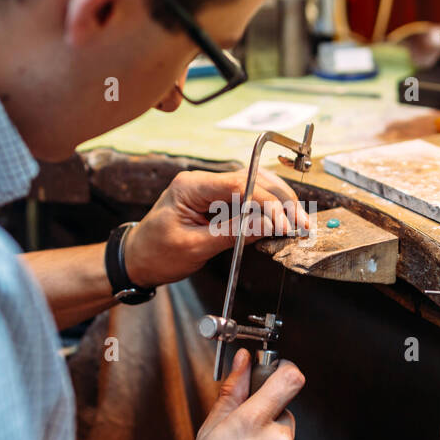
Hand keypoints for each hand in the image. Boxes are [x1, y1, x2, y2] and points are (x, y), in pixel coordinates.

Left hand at [123, 169, 309, 287]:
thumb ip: (233, 233)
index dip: (266, 202)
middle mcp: (203, 182)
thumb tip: (268, 225)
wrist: (138, 259)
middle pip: (252, 180)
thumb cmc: (156, 253)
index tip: (284, 222)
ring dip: (279, 205)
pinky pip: (248, 200)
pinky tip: (282, 222)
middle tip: (302, 223)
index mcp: (190, 186)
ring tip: (299, 223)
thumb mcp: (194, 247)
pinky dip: (267, 211)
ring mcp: (211, 190)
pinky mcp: (217, 202)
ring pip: (254, 187)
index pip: (238, 184)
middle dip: (280, 201)